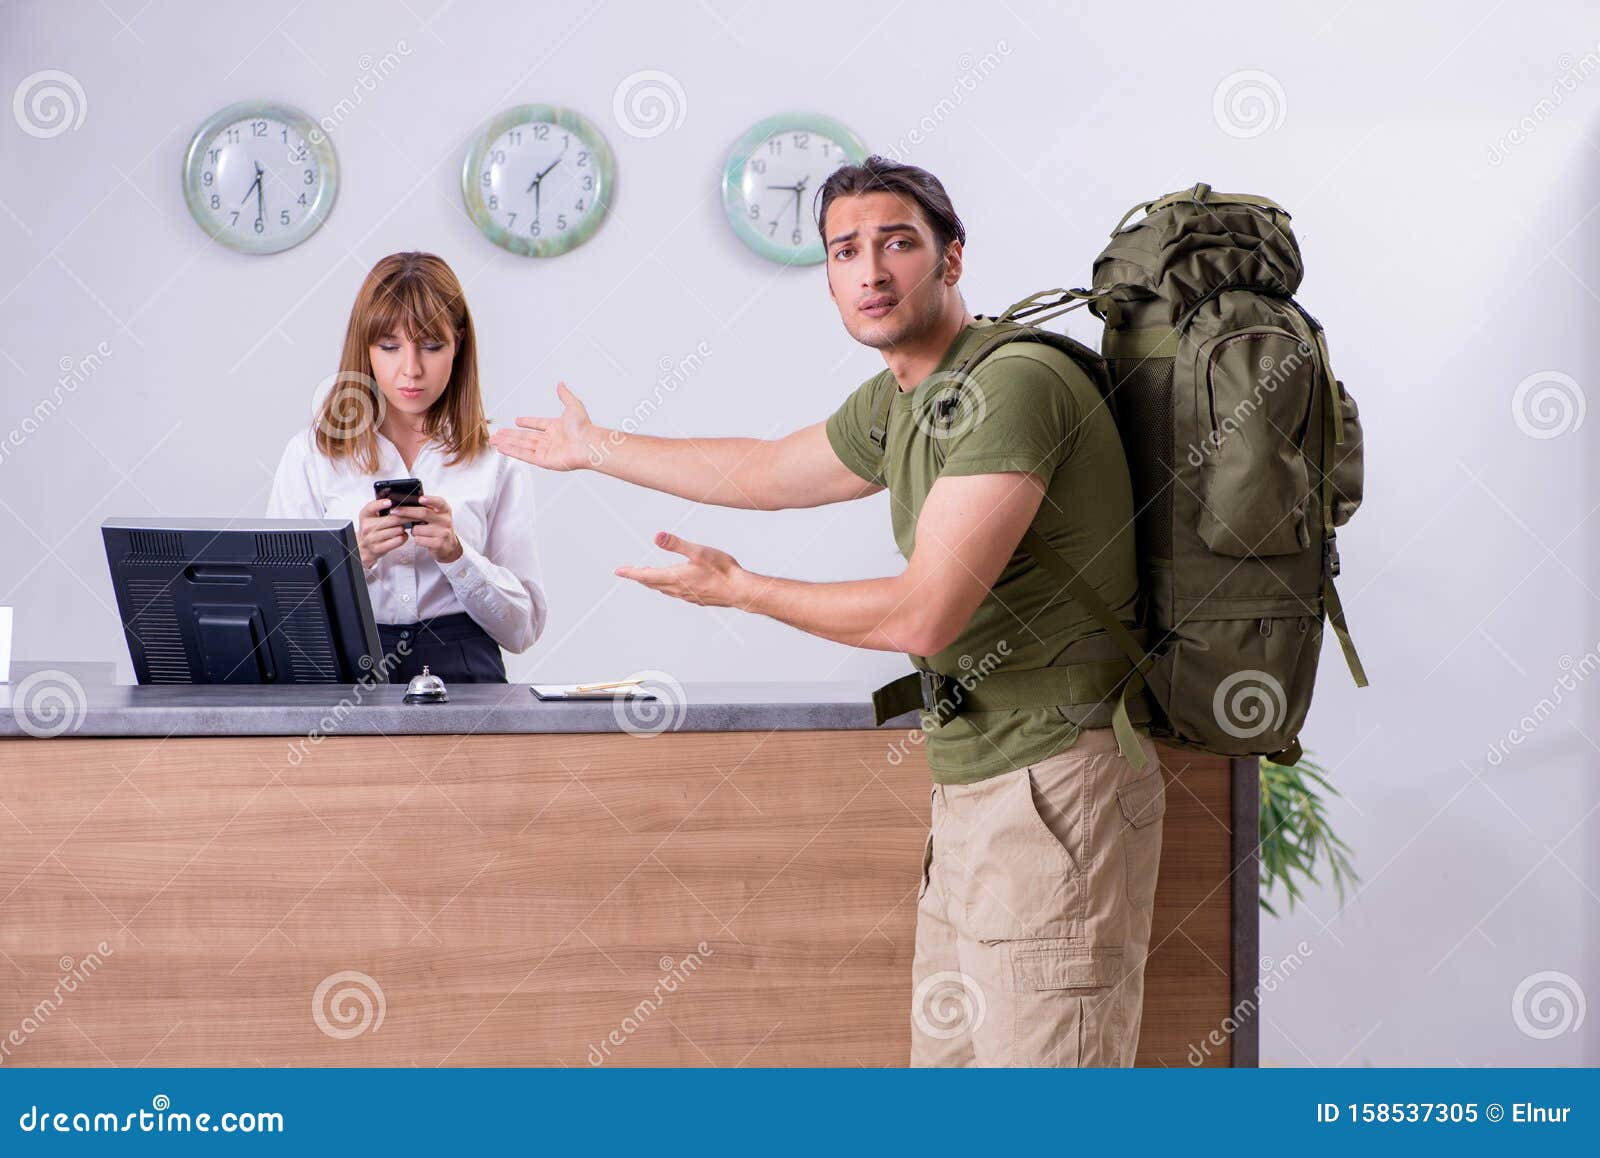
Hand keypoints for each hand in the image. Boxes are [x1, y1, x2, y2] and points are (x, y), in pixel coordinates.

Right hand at [356, 497, 406, 569]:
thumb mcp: (371, 516)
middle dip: (407, 516)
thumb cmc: (372, 529)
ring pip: (398, 529)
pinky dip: (404, 536)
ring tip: (402, 527)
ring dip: (404, 528)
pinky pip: (399, 540)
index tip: (390, 502)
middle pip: (393, 519)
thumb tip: (400, 503)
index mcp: (365, 515)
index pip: (371, 507)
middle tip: (416, 514)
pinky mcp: (379, 548)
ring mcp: (372, 539)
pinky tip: (401, 535)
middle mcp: (367, 527)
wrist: (363, 547)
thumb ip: (381, 509)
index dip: (380, 504)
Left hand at [392, 494, 460, 563]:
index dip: (430, 500)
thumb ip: (426, 508)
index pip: (439, 502)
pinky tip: (423, 539)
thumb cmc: (437, 527)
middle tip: (394, 511)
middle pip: (423, 513)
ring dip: (413, 530)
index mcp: (445, 510)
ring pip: (418, 529)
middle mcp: (446, 520)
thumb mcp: (436, 515)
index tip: (420, 498)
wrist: (449, 545)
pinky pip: (419, 540)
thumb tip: (405, 502)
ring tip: (419, 531)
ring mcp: (443, 532)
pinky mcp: (439, 544)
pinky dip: (417, 539)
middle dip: (406, 511)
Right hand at [491, 382, 603, 471]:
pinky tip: (502, 448)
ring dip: (507, 443)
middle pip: (525, 437)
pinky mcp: (543, 461)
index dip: (527, 422)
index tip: (517, 421)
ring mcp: (546, 451)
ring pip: (522, 446)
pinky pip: (524, 455)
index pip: (537, 424)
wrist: (588, 444)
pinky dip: (512, 451)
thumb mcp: (573, 405)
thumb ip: (564, 395)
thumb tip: (561, 384)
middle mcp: (550, 440)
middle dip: (510, 435)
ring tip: (494, 440)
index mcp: (556, 427)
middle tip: (497, 434)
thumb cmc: (584, 427)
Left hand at [614, 531, 746, 607]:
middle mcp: (678, 589)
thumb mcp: (698, 551)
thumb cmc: (722, 570)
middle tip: (630, 572)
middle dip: (640, 577)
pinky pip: (676, 593)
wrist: (740, 591)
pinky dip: (668, 587)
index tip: (619, 571)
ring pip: (664, 589)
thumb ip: (677, 544)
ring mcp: (687, 596)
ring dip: (653, 582)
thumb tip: (656, 536)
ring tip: (648, 576)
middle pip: (652, 583)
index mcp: (674, 577)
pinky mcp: (697, 598)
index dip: (631, 572)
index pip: (646, 575)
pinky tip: (674, 584)